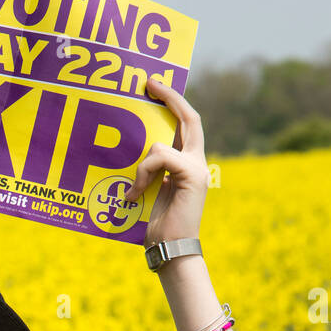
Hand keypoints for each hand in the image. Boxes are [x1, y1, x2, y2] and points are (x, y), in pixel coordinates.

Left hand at [126, 76, 208, 244]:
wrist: (172, 248)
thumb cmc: (158, 225)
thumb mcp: (151, 190)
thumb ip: (150, 170)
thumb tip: (135, 153)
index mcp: (189, 162)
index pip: (187, 123)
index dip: (174, 101)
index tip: (154, 86)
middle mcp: (197, 161)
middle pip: (189, 118)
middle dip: (169, 96)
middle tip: (148, 82)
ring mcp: (196, 168)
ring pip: (159, 146)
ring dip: (140, 167)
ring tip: (133, 191)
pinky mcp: (191, 175)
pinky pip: (159, 158)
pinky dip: (143, 174)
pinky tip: (134, 195)